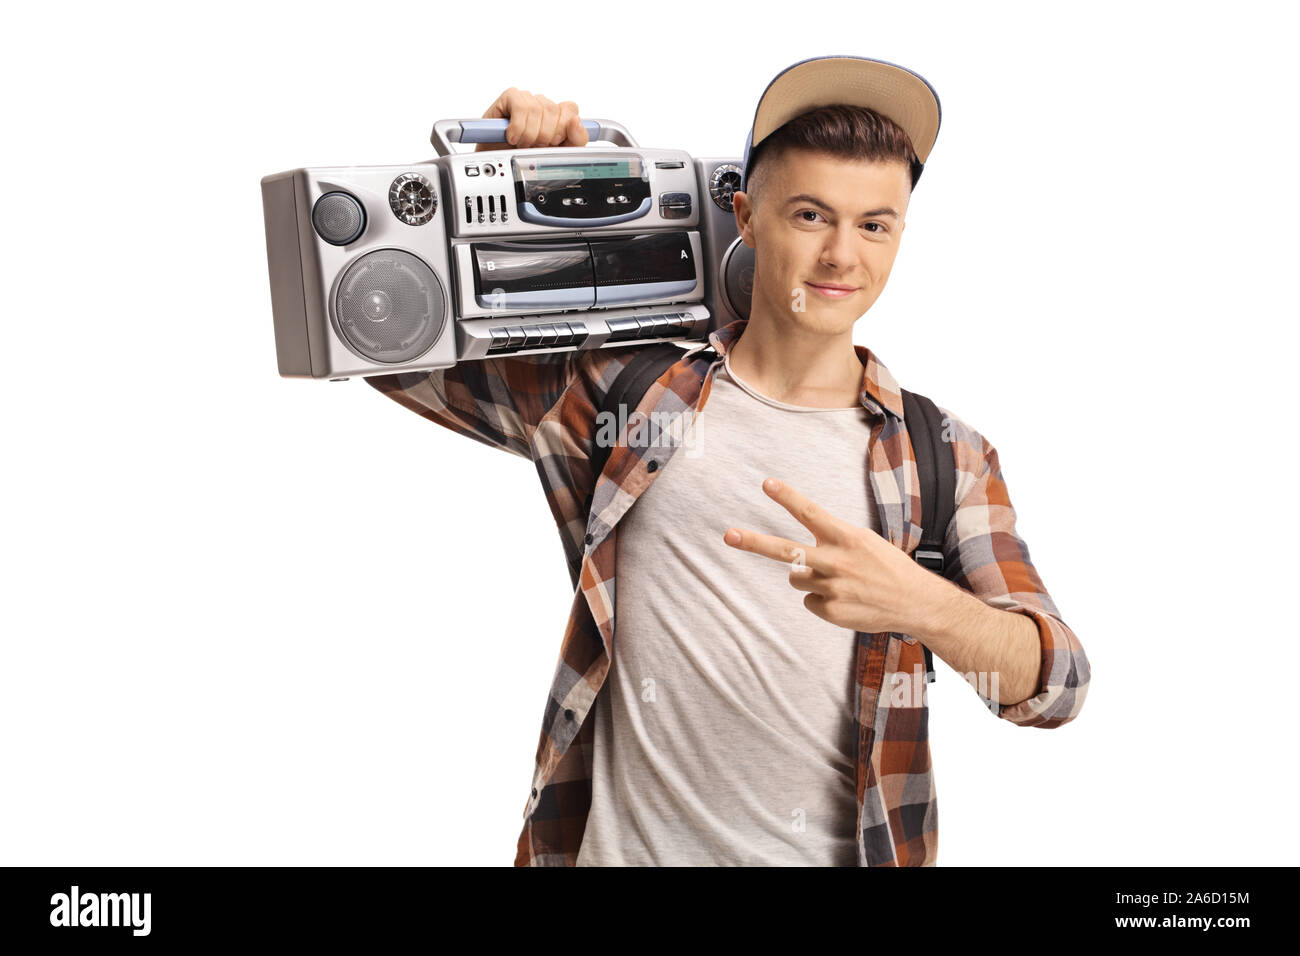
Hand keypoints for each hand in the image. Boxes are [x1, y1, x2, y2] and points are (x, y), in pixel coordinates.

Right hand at [475, 87, 588, 152]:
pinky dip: (517, 126)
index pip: (571, 110)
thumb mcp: (557, 154)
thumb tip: (576, 121)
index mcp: (558, 116)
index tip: (552, 143)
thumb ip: (576, 140)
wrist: (498, 165)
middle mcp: (543, 105)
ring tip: (521, 144)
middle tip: (533, 146)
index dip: (562, 129)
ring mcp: (527, 99)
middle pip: (554, 111)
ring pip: (537, 109)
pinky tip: (512, 136)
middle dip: (544, 136)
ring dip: (529, 134)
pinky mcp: (510, 97)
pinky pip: (521, 106)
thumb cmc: (526, 158)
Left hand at [722, 477, 940, 634]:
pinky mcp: (831, 611)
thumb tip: (796, 556)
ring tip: (840, 581)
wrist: (914, 602)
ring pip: (796, 578)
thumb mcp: (864, 542)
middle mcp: (836, 561)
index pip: (811, 513)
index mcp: (846, 537)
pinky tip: (846, 599)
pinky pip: (809, 601)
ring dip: (809, 577)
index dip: (787, 497)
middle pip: (785, 551)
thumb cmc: (886, 567)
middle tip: (729, 535)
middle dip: (754, 542)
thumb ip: (832, 541)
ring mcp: (832, 587)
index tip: (767, 483)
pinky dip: (822, 600)